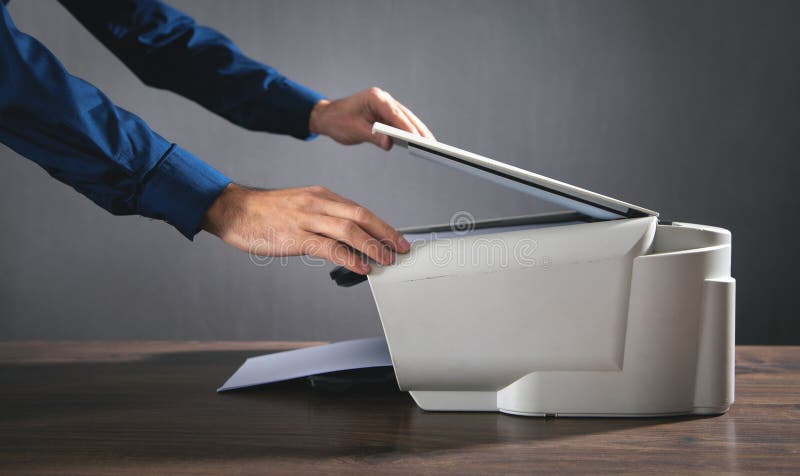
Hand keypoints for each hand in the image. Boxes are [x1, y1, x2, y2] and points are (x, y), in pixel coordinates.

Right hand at [201, 183, 409, 274]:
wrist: (233, 209)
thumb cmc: (264, 212)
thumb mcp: (300, 207)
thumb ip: (323, 219)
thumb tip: (346, 239)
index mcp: (321, 196)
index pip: (360, 209)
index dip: (382, 225)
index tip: (396, 238)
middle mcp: (317, 203)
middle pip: (361, 216)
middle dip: (385, 233)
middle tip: (401, 248)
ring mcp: (306, 219)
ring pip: (349, 230)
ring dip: (372, 246)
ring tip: (386, 260)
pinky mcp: (295, 236)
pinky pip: (329, 247)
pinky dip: (349, 257)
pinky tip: (361, 267)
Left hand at [309, 87, 433, 149]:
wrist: (328, 116)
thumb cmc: (339, 121)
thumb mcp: (354, 131)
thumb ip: (373, 137)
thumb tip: (389, 144)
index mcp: (375, 98)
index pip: (395, 113)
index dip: (407, 127)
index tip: (418, 138)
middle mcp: (382, 98)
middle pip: (404, 115)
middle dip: (418, 129)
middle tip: (432, 143)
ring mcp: (384, 104)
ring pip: (405, 118)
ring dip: (417, 130)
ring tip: (430, 143)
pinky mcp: (384, 112)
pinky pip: (400, 121)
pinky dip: (409, 130)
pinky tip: (418, 140)